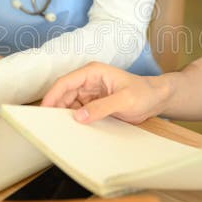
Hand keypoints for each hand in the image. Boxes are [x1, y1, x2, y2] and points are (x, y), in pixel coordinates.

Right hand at [41, 62, 170, 123]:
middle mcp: (88, 81)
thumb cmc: (144, 93)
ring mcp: (90, 93)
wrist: (157, 99)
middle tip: (48, 125)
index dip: (52, 96)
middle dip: (55, 108)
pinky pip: (78, 111)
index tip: (44, 110)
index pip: (65, 82)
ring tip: (59, 129)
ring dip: (64, 115)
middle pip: (63, 94)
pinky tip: (72, 129)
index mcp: (93, 72)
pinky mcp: (94, 104)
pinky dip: (73, 120)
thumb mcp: (124, 101)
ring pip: (68, 104)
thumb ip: (101, 108)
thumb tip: (79, 116)